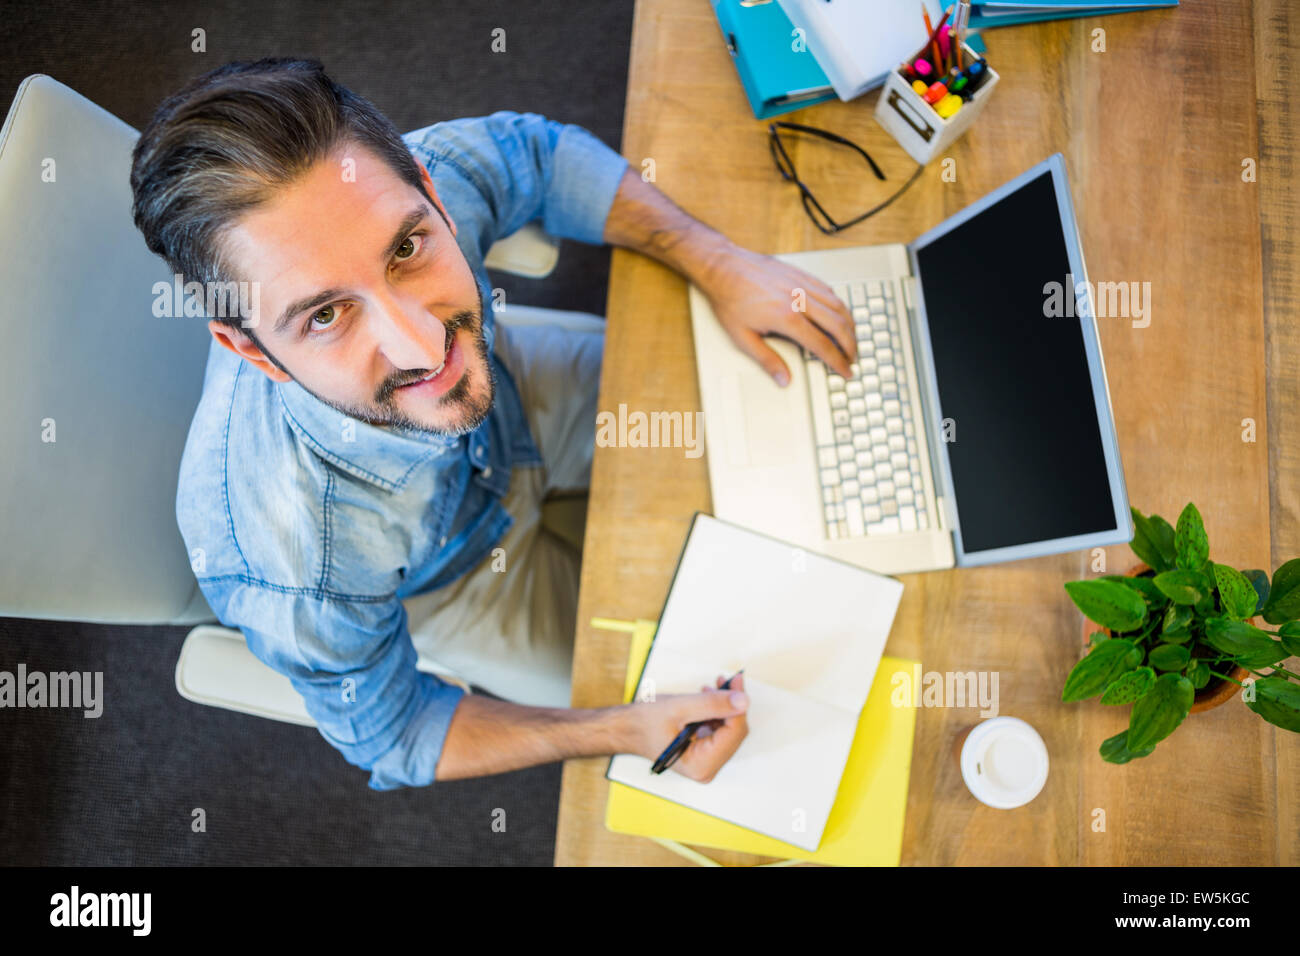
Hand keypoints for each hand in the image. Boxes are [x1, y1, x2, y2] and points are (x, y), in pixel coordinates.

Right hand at [631, 674, 748, 782]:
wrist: (626, 728)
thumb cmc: (644, 723)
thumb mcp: (679, 708)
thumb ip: (712, 704)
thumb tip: (743, 700)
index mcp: (701, 765)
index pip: (733, 734)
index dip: (738, 705)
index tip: (737, 681)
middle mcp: (706, 768)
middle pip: (734, 732)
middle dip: (732, 704)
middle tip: (729, 680)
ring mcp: (706, 761)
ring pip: (728, 729)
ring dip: (724, 706)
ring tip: (713, 687)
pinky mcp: (703, 752)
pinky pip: (719, 729)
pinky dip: (716, 711)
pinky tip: (708, 697)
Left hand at [696, 241, 856, 384]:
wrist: (723, 267)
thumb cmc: (729, 300)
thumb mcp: (742, 337)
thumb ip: (767, 360)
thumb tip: (783, 379)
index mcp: (787, 318)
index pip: (822, 345)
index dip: (838, 361)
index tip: (845, 371)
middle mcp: (799, 299)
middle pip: (837, 326)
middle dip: (850, 345)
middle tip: (853, 359)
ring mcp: (802, 285)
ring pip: (838, 306)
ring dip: (849, 325)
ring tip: (852, 340)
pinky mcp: (801, 274)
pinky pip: (829, 290)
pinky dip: (840, 305)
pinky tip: (840, 314)